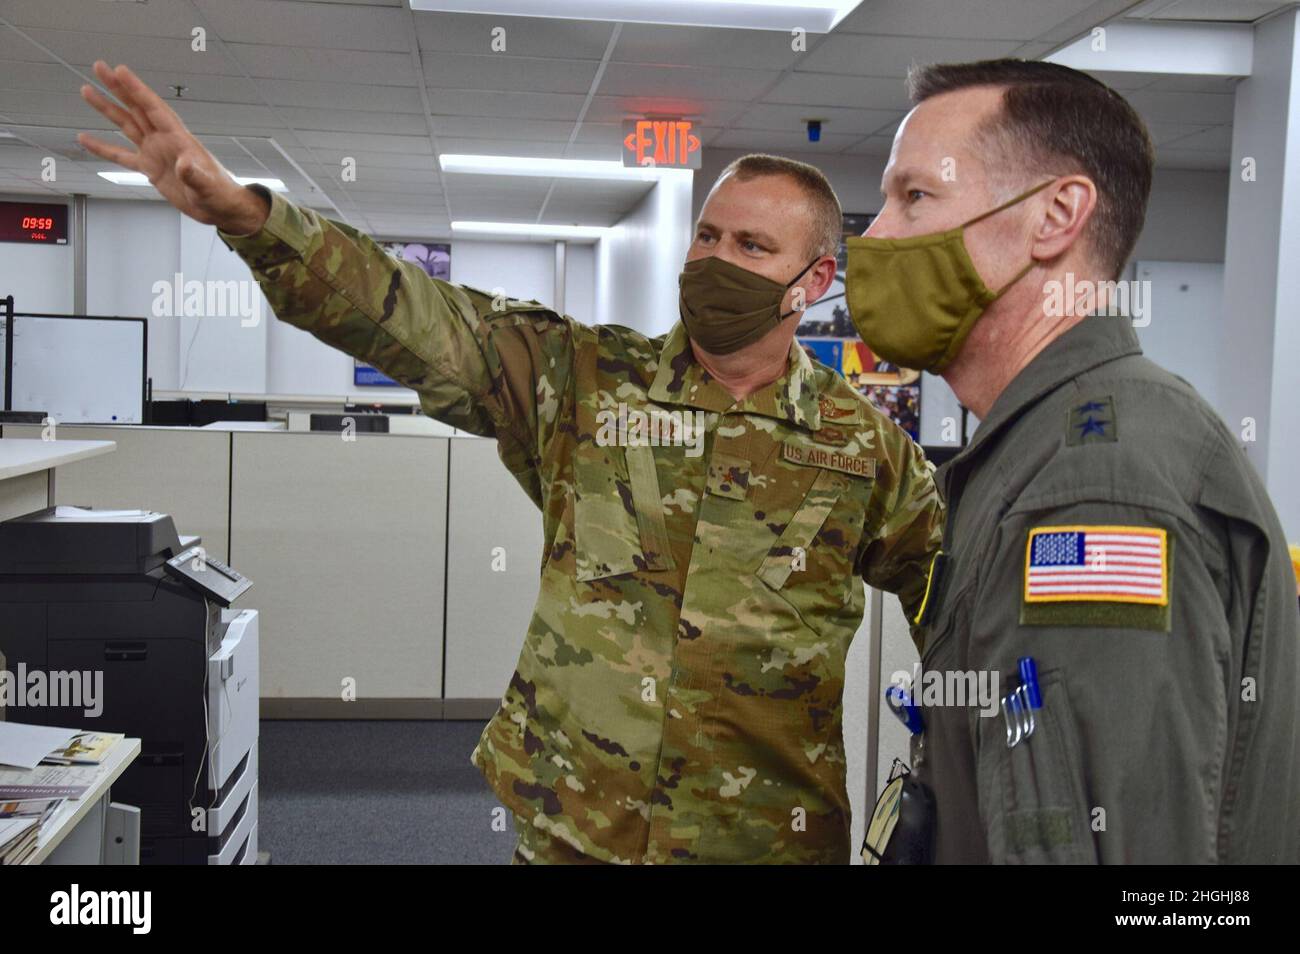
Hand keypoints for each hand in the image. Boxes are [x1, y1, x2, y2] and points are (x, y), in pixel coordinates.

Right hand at [78, 61, 269, 235]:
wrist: (219, 208)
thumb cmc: (219, 193)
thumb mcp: (207, 185)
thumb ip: (194, 174)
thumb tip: (185, 165)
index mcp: (178, 138)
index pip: (153, 108)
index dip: (137, 89)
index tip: (120, 70)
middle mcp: (164, 140)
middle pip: (136, 108)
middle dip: (118, 87)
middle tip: (99, 67)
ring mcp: (155, 152)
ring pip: (126, 124)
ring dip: (107, 108)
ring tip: (87, 91)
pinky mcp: (150, 168)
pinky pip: (121, 155)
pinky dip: (103, 148)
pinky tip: (85, 139)